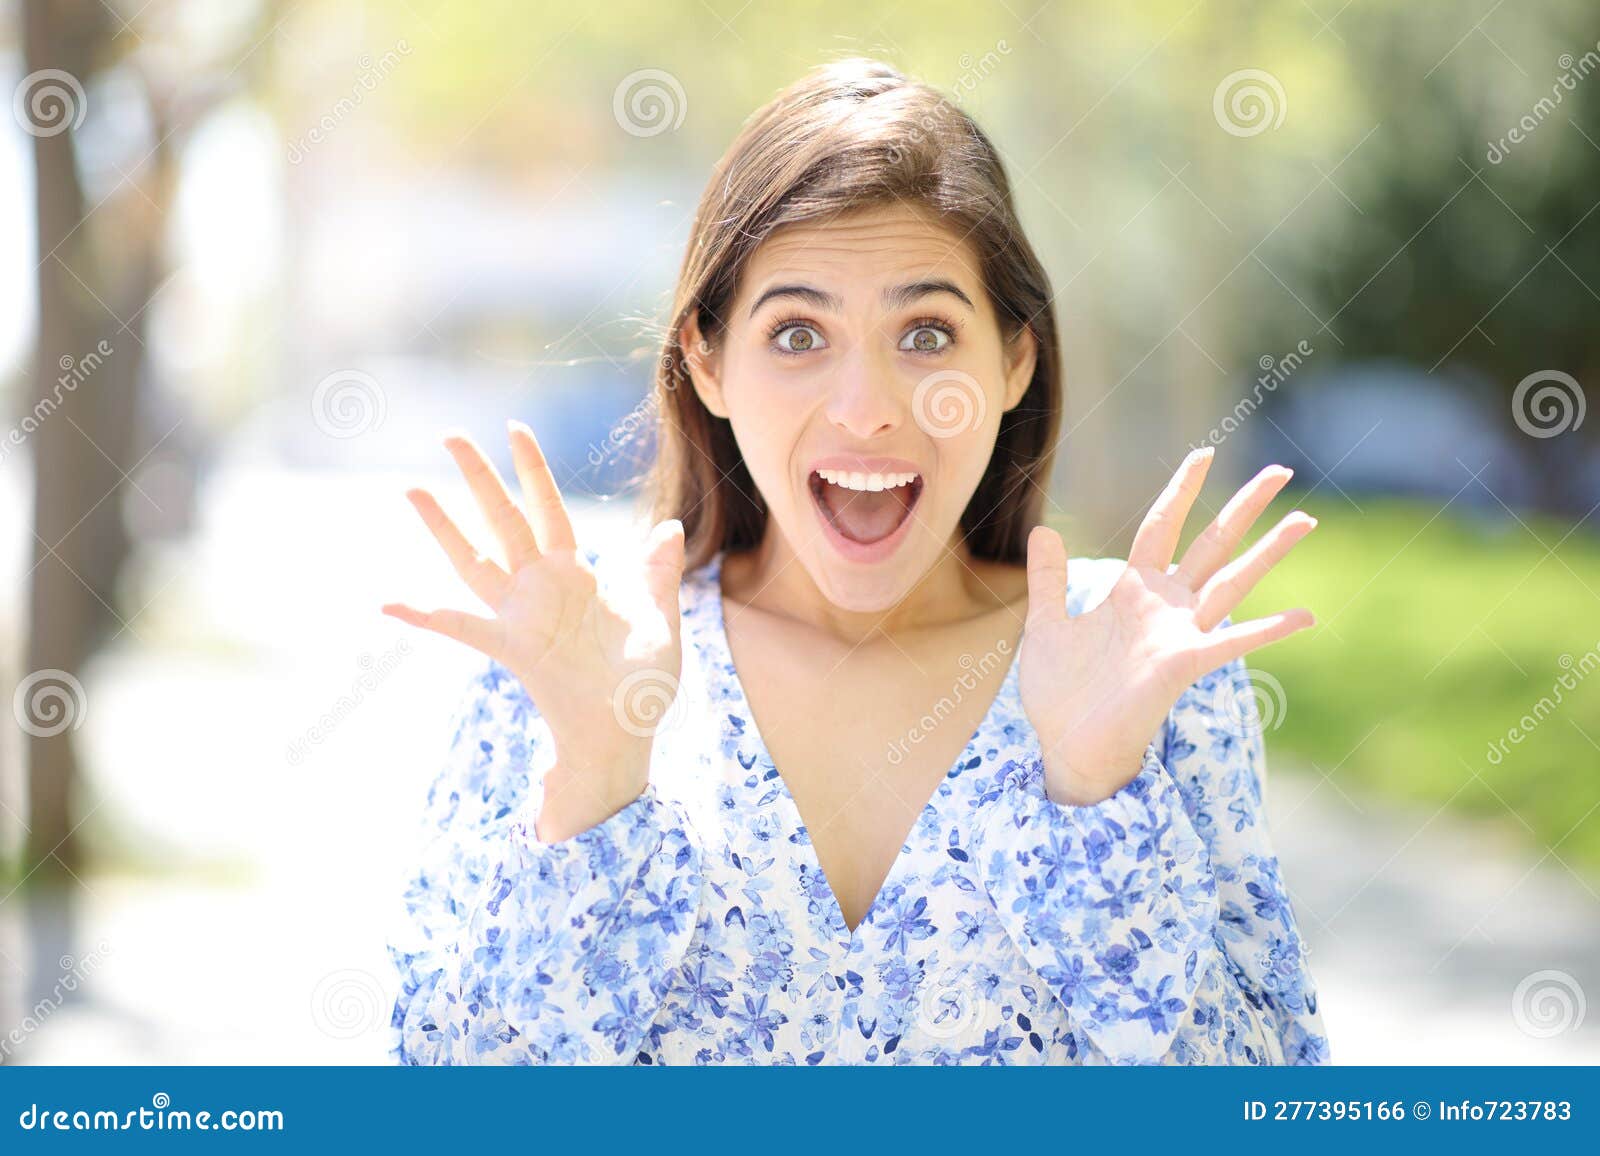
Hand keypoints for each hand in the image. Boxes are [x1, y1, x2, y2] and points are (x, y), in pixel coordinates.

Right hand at [382, 420, 686, 839]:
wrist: (628, 734)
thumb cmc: (643, 682)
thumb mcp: (660, 619)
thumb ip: (658, 574)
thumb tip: (671, 527)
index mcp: (576, 574)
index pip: (550, 509)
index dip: (533, 471)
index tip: (515, 428)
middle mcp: (541, 588)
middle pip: (504, 520)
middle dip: (479, 478)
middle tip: (449, 434)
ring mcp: (521, 617)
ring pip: (474, 560)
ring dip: (443, 527)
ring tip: (411, 489)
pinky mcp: (512, 649)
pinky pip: (463, 628)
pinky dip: (426, 616)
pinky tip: (390, 603)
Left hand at [1018, 447, 1315, 806]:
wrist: (1066, 746)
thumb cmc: (1059, 693)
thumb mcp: (1045, 625)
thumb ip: (1049, 580)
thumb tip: (1044, 530)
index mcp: (1131, 591)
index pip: (1162, 526)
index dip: (1181, 490)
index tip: (1203, 453)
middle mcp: (1164, 607)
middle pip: (1212, 544)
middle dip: (1244, 507)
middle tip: (1281, 470)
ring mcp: (1179, 634)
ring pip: (1232, 582)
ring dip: (1269, 552)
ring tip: (1305, 520)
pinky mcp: (1184, 666)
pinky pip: (1232, 643)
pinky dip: (1268, 630)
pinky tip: (1306, 616)